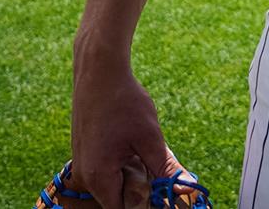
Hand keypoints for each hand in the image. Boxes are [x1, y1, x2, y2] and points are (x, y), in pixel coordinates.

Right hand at [69, 47, 170, 207]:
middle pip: (119, 200)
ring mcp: (84, 166)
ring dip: (135, 174)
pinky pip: (108, 171)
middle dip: (142, 189)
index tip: (164, 197)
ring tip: (142, 149)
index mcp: (99, 178)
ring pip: (115, 184)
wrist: (99, 73)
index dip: (146, 206)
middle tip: (157, 169)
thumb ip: (165, 169)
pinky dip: (125, 164)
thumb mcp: (151, 137)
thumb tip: (184, 189)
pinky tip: (133, 144)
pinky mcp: (86, 155)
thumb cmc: (123, 101)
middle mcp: (86, 177)